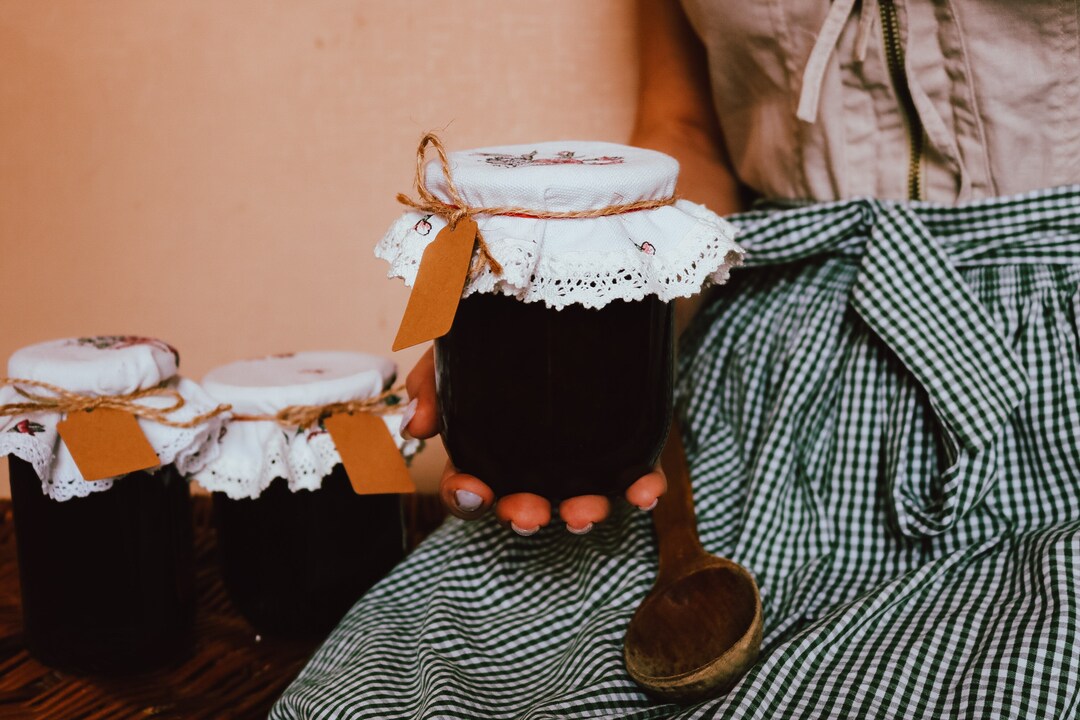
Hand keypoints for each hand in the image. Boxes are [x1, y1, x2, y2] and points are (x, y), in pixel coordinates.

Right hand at [402, 347, 666, 534]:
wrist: (573, 291)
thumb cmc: (508, 327)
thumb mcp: (462, 343)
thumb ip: (434, 376)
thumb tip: (417, 424)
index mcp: (490, 444)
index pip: (470, 483)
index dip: (465, 496)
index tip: (472, 491)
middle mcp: (536, 459)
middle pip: (523, 501)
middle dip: (523, 514)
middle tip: (529, 513)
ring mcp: (583, 454)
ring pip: (581, 497)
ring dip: (582, 512)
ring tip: (585, 511)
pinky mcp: (630, 439)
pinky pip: (639, 472)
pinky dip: (643, 487)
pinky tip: (646, 490)